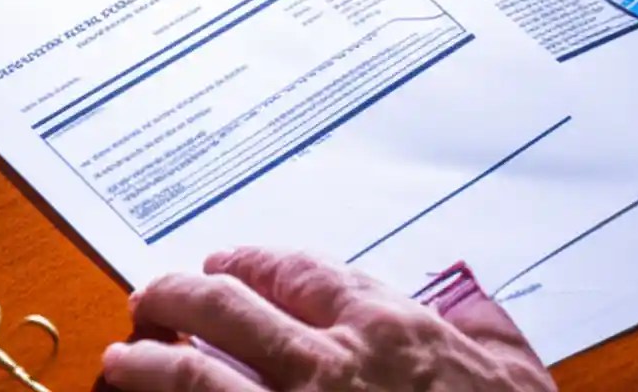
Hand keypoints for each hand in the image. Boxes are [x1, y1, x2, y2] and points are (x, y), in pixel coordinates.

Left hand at [102, 248, 555, 390]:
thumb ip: (486, 328)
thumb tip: (471, 304)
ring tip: (122, 359)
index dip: (249, 262)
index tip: (226, 263)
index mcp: (386, 329)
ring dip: (146, 362)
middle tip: (153, 297)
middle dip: (177, 296)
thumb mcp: (516, 372)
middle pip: (227, 308)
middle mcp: (331, 366)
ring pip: (193, 374)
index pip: (296, 273)